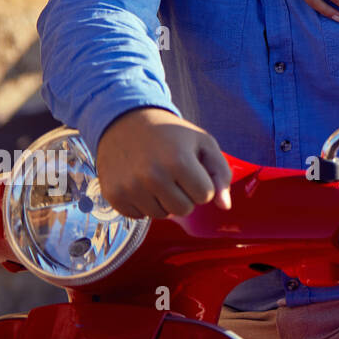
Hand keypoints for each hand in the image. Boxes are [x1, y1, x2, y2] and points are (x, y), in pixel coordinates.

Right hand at [95, 107, 232, 218]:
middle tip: (175, 174)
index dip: (202, 183)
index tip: (192, 169)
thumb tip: (225, 207)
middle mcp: (153, 176)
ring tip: (158, 177)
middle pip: (184, 209)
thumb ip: (221, 174)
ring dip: (164, 201)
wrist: (126, 122)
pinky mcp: (114, 195)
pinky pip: (139, 216)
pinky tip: (141, 183)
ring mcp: (131, 188)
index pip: (205, 196)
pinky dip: (144, 204)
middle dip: (185, 195)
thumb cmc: (171, 134)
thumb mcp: (203, 143)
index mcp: (179, 161)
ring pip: (162, 215)